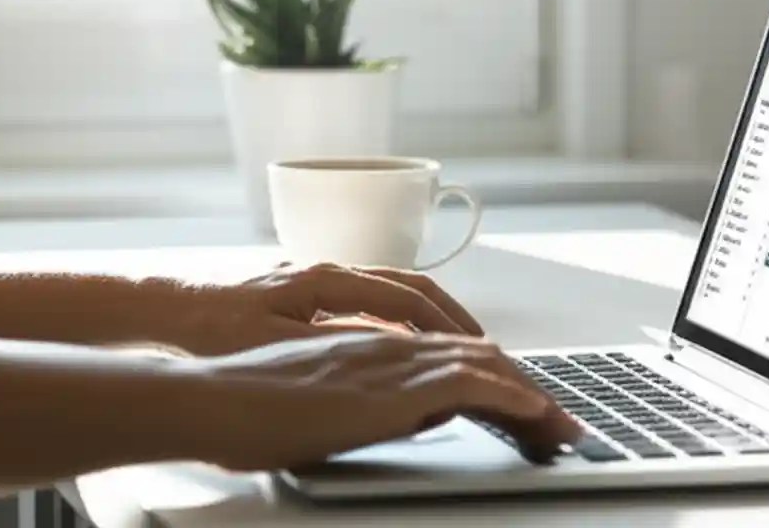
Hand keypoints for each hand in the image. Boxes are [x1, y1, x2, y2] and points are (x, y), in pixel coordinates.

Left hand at [171, 263, 483, 355]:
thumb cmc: (212, 331)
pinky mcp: (308, 295)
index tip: (471, 341)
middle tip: (477, 340)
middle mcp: (328, 271)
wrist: (168, 315)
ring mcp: (319, 281)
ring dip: (424, 315)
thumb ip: (335, 340)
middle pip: (406, 285)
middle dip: (446, 312)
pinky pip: (368, 303)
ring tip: (451, 341)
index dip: (443, 319)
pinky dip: (398, 319)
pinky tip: (404, 342)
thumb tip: (388, 341)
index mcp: (326, 278)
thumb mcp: (276, 342)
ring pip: (389, 292)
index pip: (404, 294)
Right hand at [196, 330, 583, 469]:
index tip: (526, 406)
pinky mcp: (391, 388)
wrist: (207, 399)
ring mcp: (393, 361)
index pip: (454, 354)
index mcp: (375, 344)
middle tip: (558, 421)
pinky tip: (536, 415)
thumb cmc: (249, 404)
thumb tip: (422, 413)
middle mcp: (392, 344)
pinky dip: (512, 397)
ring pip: (484, 364)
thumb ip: (373, 397)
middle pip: (480, 356)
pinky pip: (471, 385)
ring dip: (530, 395)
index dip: (497, 378)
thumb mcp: (325, 400)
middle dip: (525, 388)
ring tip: (561, 425)